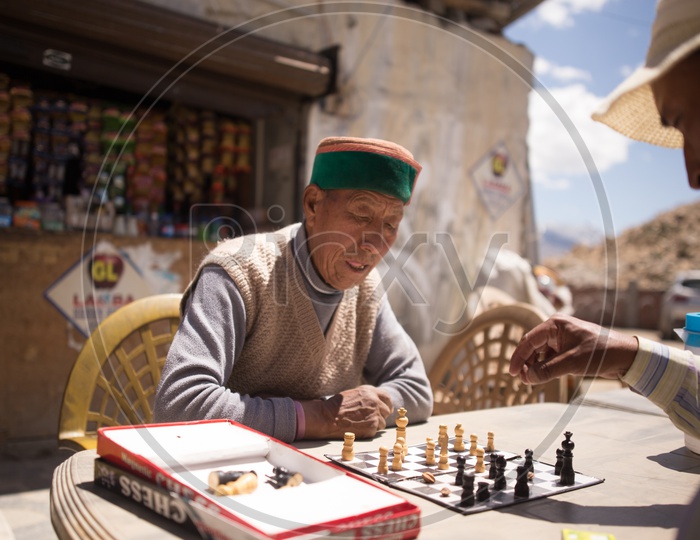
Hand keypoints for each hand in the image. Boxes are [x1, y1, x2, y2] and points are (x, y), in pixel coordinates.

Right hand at [301, 385, 393, 439]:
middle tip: (371, 418)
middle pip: (387, 410)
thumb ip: (368, 396)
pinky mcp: (372, 427)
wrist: (328, 418)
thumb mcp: (354, 393)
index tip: (386, 408)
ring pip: (383, 422)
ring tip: (361, 423)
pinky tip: (358, 428)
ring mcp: (375, 414)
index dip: (387, 404)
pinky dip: (369, 431)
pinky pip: (375, 431)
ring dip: (375, 424)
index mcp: (370, 391)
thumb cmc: (338, 406)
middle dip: (381, 415)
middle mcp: (375, 401)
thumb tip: (379, 402)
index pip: (387, 397)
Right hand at [509, 314, 638, 383]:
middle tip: (523, 379)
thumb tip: (527, 378)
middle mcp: (556, 328)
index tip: (512, 373)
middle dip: (526, 362)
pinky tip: (543, 376)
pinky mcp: (567, 347)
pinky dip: (545, 366)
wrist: (626, 356)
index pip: (529, 340)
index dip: (518, 357)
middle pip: (532, 345)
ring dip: (535, 365)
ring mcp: (562, 338)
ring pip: (540, 352)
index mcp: (555, 325)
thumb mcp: (572, 363)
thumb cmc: (602, 353)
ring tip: (532, 380)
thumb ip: (547, 370)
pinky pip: (549, 356)